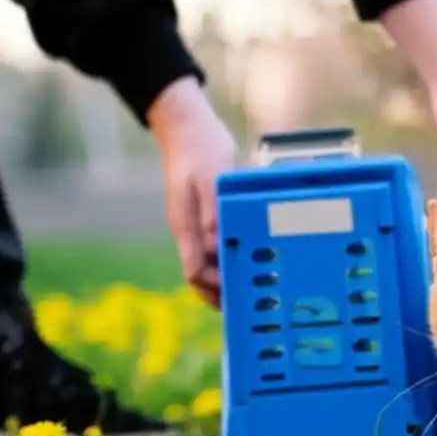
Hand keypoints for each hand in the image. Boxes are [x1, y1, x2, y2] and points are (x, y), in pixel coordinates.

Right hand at [147, 77, 236, 307]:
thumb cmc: (201, 149)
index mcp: (185, 226)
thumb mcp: (210, 178)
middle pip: (200, 274)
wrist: (188, 126)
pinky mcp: (206, 215)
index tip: (236, 299)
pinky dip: (229, 258)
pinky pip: (216, 246)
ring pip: (208, 263)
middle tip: (247, 309)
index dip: (213, 290)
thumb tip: (216, 246)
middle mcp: (188, 230)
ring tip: (250, 293)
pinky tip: (248, 261)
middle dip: (220, 294)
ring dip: (226, 279)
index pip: (194, 271)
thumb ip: (213, 213)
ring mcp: (196, 223)